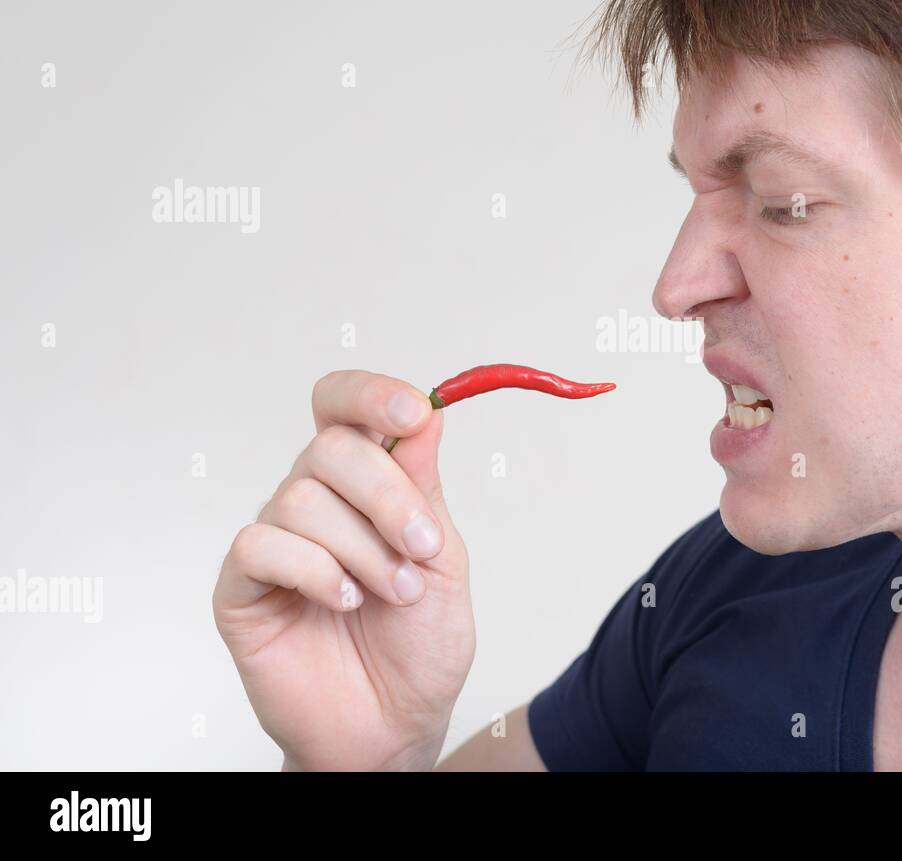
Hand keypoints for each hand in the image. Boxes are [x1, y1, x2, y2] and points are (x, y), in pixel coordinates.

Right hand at [212, 370, 474, 769]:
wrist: (395, 724)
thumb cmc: (419, 644)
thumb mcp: (442, 556)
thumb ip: (424, 486)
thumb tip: (423, 411)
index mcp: (363, 484)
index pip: (344, 407)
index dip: (371, 395)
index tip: (414, 412)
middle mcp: (314, 501)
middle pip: (330, 448)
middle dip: (388, 496)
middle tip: (423, 549)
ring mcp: (275, 541)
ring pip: (301, 499)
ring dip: (364, 549)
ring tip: (393, 593)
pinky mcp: (242, 586)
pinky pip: (262, 546)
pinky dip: (316, 572)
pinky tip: (344, 603)